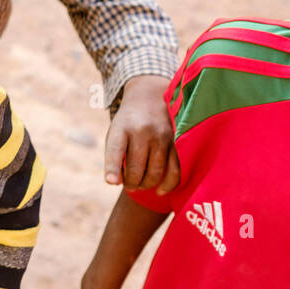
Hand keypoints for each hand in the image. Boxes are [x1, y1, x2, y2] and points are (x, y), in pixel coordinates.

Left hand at [104, 75, 178, 193]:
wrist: (150, 98)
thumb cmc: (129, 123)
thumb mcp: (116, 132)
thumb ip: (114, 156)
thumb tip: (115, 182)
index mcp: (122, 127)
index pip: (116, 150)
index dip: (113, 168)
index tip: (111, 182)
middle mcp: (143, 131)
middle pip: (136, 167)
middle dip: (132, 183)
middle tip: (130, 186)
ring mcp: (163, 136)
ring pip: (156, 172)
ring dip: (147, 185)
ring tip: (141, 185)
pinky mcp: (178, 142)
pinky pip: (176, 170)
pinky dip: (168, 184)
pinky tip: (160, 190)